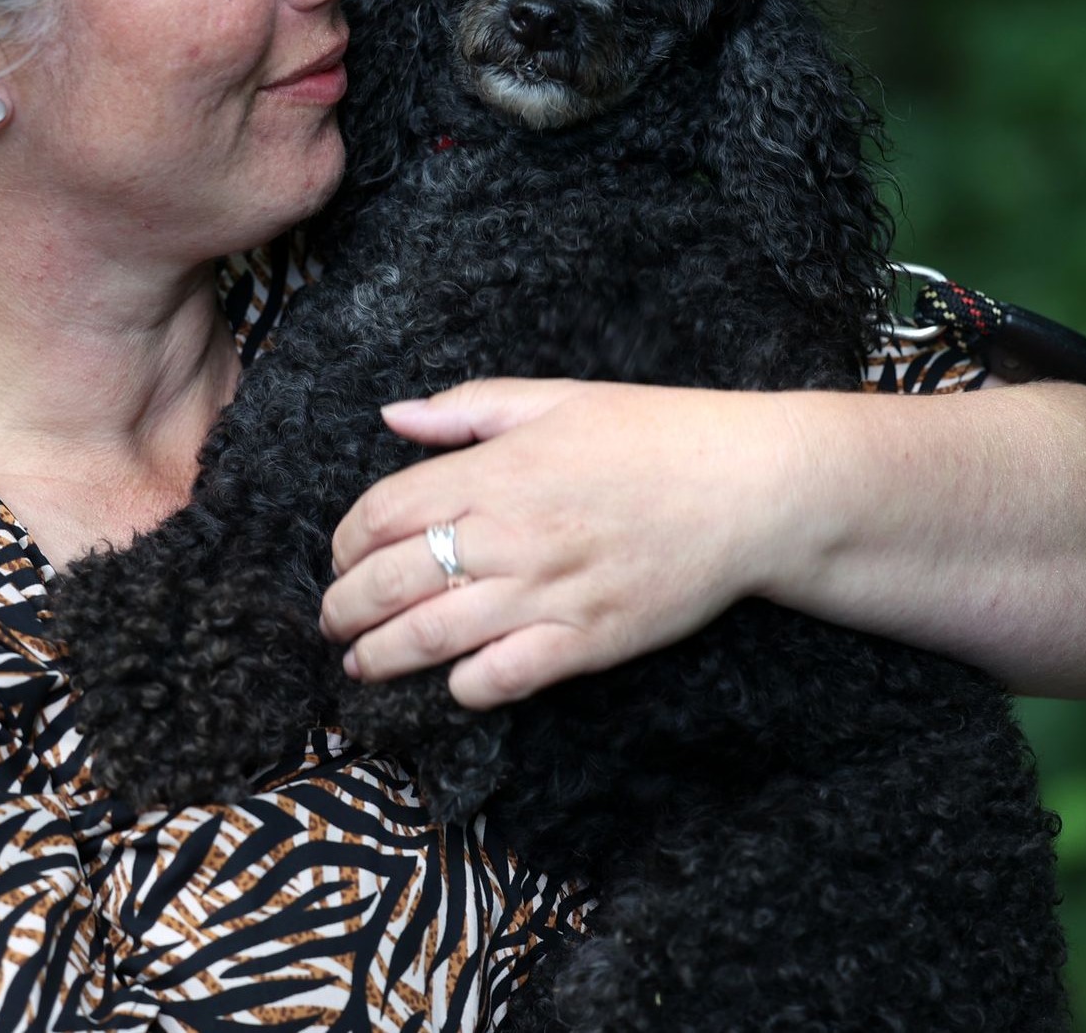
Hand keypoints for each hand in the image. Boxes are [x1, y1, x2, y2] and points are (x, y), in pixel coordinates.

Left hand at [320, 379, 820, 709]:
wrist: (751, 488)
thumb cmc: (657, 434)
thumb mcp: (558, 397)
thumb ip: (467, 409)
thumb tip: (391, 417)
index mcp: (495, 469)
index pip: (380, 513)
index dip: (344, 543)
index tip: (341, 558)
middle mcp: (510, 532)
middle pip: (389, 582)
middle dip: (344, 609)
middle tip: (335, 622)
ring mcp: (547, 591)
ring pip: (429, 638)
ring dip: (381, 658)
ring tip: (361, 665)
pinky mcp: (587, 641)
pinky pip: (500, 678)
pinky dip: (464, 687)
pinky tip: (453, 682)